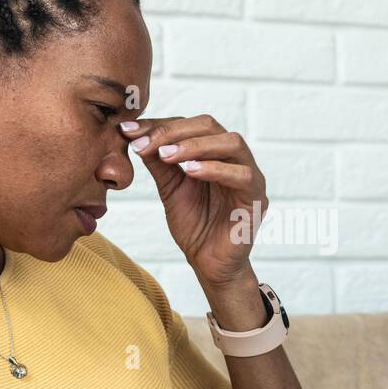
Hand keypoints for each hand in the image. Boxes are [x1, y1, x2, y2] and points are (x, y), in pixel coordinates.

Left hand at [119, 115, 266, 288]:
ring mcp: (250, 176)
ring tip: (166, 155)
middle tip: (148, 143)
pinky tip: (190, 171)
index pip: (191, 125)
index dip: (161, 125)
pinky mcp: (256, 198)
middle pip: (211, 126)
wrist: (208, 263)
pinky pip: (242, 175)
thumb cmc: (194, 225)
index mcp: (215, 153)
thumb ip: (159, 163)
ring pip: (232, 143)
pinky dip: (215, 169)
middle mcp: (235, 159)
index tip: (130, 131)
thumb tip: (134, 134)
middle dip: (175, 132)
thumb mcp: (170, 188)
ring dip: (195, 145)